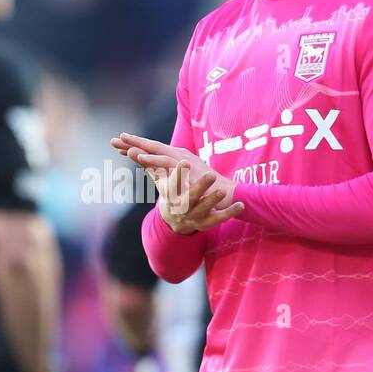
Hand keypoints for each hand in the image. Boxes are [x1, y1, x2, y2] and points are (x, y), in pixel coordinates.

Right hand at [110, 133, 243, 230]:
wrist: (177, 221)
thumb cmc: (170, 194)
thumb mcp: (160, 181)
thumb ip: (150, 165)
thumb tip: (131, 149)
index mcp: (170, 195)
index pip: (172, 185)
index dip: (178, 175)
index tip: (185, 164)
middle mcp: (182, 207)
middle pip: (189, 198)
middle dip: (199, 188)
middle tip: (210, 175)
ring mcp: (195, 216)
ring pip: (204, 209)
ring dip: (213, 200)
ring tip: (221, 190)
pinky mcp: (208, 222)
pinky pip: (220, 219)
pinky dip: (230, 213)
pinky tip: (241, 205)